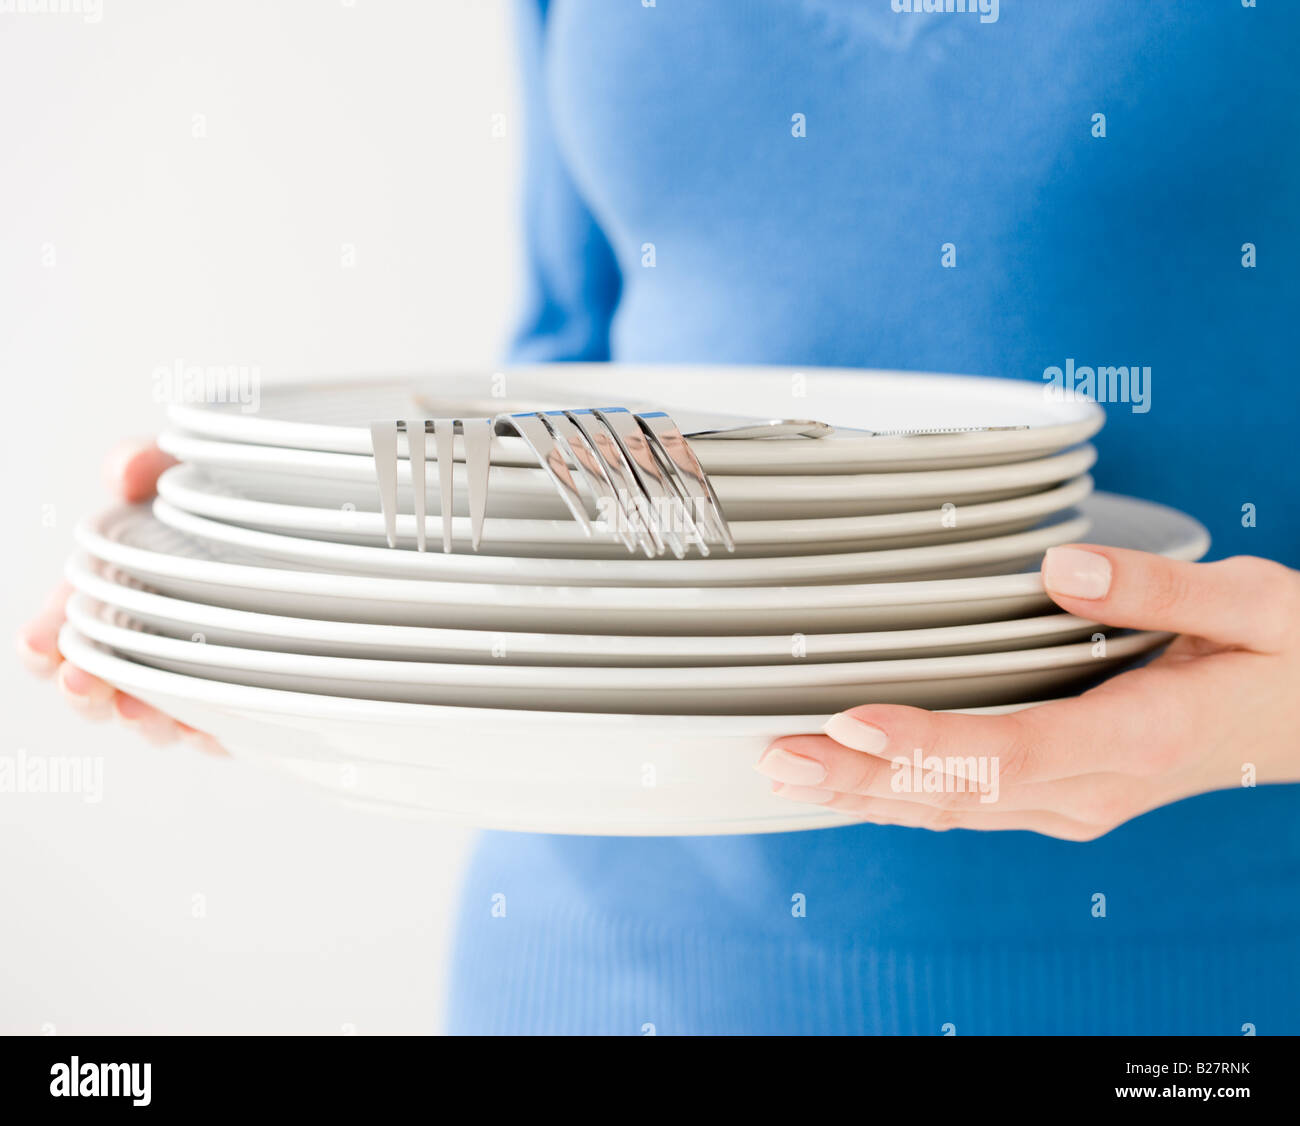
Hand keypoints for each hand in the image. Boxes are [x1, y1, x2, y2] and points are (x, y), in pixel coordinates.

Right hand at [15, 440, 224, 753]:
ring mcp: (192, 674)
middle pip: (98, 684)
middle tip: (81, 684)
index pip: (62, 627)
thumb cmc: (223, 501)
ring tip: (137, 710)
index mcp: (114, 594)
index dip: (44, 641)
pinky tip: (204, 730)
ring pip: (154, 715)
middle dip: (83, 690)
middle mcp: (146, 641)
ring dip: (141, 719)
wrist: (299, 517)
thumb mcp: (180, 470)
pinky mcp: (242, 698)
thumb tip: (125, 472)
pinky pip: (221, 728)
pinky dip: (208, 733)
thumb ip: (145, 462)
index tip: (38, 647)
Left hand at [759, 545, 1299, 839]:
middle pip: (960, 793)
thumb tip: (1063, 569)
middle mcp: (1097, 786)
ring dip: (868, 796)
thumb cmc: (1286, 659)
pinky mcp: (1064, 798)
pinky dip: (904, 800)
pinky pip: (970, 809)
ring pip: (955, 812)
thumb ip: (1160, 589)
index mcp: (1141, 736)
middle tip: (776, 755)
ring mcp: (1077, 803)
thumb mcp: (1255, 606)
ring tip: (788, 775)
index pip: (1010, 749)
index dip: (924, 743)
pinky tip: (854, 789)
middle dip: (861, 776)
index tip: (847, 723)